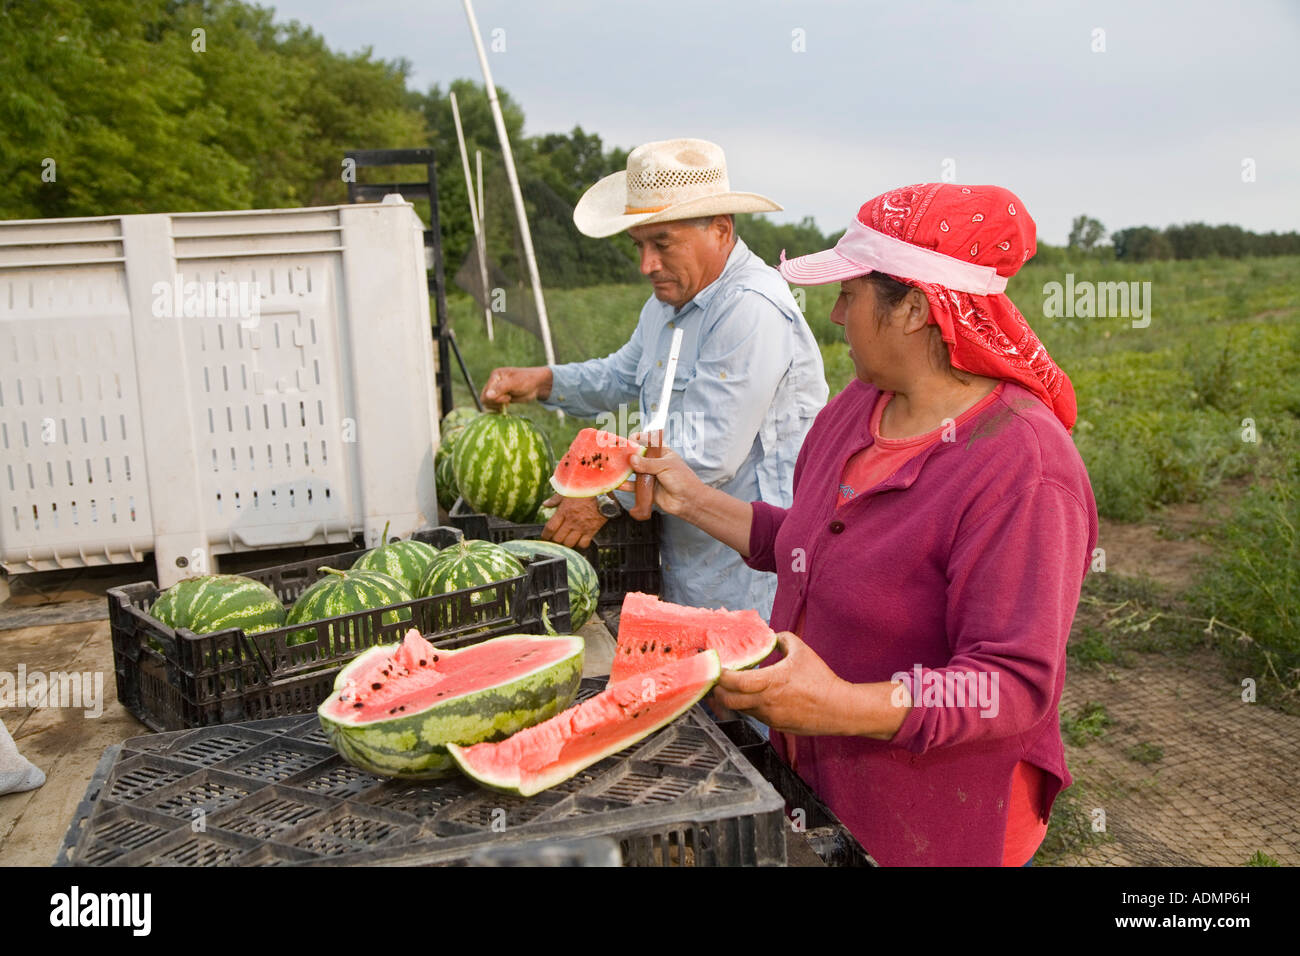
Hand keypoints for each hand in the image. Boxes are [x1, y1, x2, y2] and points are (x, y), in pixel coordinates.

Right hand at [481, 366, 551, 408]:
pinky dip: (498, 408)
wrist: (537, 385)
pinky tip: (506, 406)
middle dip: (495, 402)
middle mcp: (494, 382)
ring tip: (508, 401)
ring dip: (497, 405)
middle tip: (508, 400)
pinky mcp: (501, 397)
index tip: (508, 396)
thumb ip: (501, 389)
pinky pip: (493, 405)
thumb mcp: (514, 383)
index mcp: (495, 376)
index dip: (495, 398)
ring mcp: (497, 390)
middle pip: (484, 398)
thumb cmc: (527, 380)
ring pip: (487, 403)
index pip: (486, 391)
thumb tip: (487, 396)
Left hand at [541, 494, 606, 549]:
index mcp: (564, 511)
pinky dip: (579, 545)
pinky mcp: (592, 530)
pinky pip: (583, 544)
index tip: (545, 536)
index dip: (545, 535)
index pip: (550, 528)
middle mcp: (572, 521)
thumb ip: (555, 499)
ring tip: (565, 541)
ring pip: (569, 543)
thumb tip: (545, 504)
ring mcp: (582, 527)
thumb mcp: (567, 491)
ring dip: (566, 544)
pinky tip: (578, 541)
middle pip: (558, 538)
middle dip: (555, 540)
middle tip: (555, 539)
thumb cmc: (585, 490)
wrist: (603, 492)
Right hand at [624, 437, 705, 520]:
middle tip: (618, 454)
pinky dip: (625, 485)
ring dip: (625, 470)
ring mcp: (650, 476)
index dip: (639, 439)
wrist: (688, 501)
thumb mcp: (665, 466)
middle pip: (638, 456)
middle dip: (628, 455)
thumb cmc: (683, 480)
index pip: (649, 442)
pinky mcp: (646, 489)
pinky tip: (618, 483)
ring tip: (615, 467)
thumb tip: (632, 459)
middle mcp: (655, 464)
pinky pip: (633, 486)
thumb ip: (648, 463)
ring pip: (634, 471)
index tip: (630, 440)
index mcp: (662, 453)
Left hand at [711, 632, 853, 735]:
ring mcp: (770, 716)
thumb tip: (771, 637)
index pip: (733, 682)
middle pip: (728, 700)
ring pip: (740, 710)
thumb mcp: (801, 651)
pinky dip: (747, 706)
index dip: (719, 675)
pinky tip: (751, 698)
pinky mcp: (776, 725)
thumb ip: (782, 639)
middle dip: (718, 691)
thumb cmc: (820, 679)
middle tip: (716, 681)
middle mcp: (765, 702)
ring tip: (729, 689)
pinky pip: (754, 716)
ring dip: (732, 699)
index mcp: (769, 682)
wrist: (838, 708)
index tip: (715, 667)